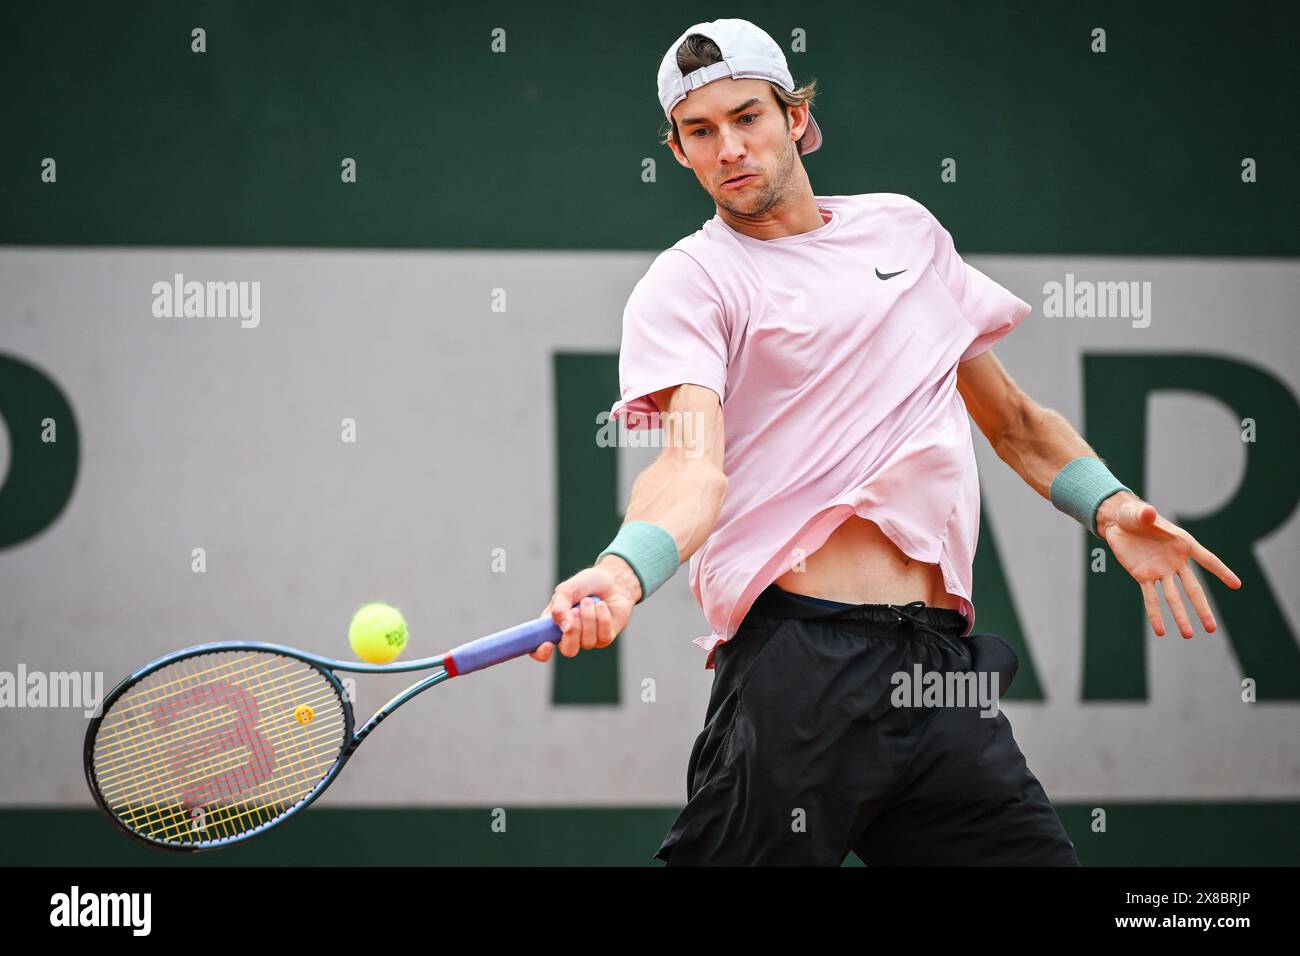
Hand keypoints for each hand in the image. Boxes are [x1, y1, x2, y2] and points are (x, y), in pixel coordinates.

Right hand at [530, 557, 640, 661]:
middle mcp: (569, 636)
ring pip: (588, 642)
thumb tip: (565, 628)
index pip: (539, 650)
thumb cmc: (585, 584)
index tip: (548, 644)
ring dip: (589, 617)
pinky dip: (602, 618)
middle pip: (568, 651)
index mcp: (552, 626)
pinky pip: (603, 637)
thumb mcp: (567, 589)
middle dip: (573, 631)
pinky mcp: (605, 638)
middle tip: (576, 610)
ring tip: (589, 600)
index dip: (541, 653)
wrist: (611, 579)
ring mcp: (588, 639)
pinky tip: (601, 605)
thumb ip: (560, 607)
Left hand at [1098, 492, 1241, 637]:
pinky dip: (1154, 614)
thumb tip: (1148, 512)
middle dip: (1202, 608)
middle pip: (1193, 588)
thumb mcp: (1139, 513)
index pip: (1207, 560)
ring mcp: (1160, 571)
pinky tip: (1160, 631)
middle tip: (1212, 628)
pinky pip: (1150, 598)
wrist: (1119, 523)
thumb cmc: (1135, 515)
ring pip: (1173, 597)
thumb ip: (1145, 514)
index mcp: (1183, 544)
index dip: (1221, 571)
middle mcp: (1175, 562)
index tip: (1236, 585)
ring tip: (1188, 635)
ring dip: (1180, 616)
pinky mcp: (1143, 576)